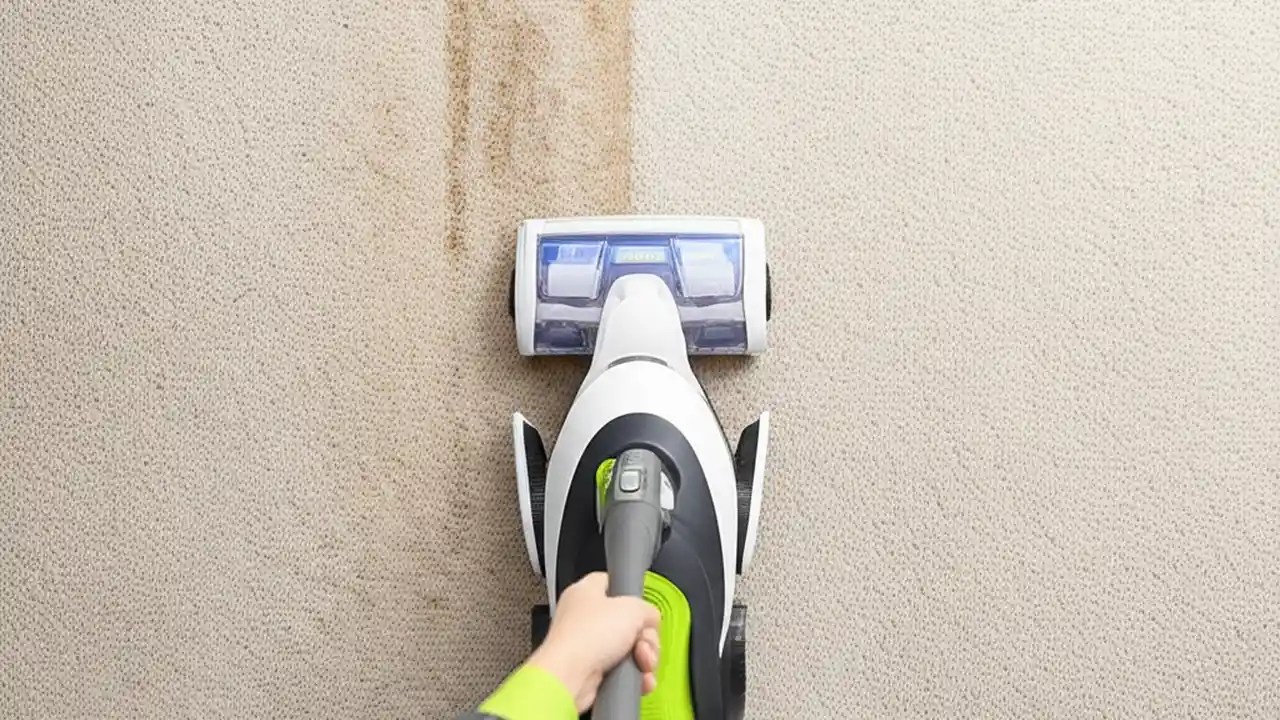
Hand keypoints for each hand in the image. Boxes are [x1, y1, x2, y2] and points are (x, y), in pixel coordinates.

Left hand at [528, 572, 660, 711]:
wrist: (569, 677)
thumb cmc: (588, 636)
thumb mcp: (633, 609)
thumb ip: (647, 609)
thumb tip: (651, 619)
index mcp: (585, 592)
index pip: (612, 583)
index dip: (631, 594)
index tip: (643, 608)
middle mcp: (584, 618)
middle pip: (627, 621)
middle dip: (645, 636)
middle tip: (644, 642)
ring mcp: (587, 646)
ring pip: (629, 648)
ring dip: (644, 657)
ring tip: (643, 663)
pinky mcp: (592, 672)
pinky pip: (623, 670)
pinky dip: (636, 676)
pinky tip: (641, 679)